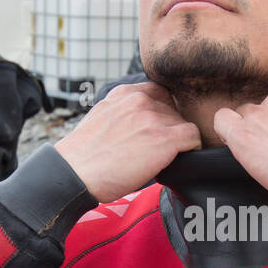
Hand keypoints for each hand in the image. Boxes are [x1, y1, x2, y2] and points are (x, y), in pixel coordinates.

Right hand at [54, 81, 201, 203]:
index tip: (156, 130)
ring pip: (183, 125)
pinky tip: (178, 160)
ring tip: (160, 159)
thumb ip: (123, 112)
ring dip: (177, 142)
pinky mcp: (164, 139)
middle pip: (173, 111)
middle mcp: (140, 100)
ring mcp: (153, 118)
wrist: (74, 173)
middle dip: (168, 130)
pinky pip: (193, 138)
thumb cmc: (84, 156)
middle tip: (155, 151)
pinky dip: (191, 150)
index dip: (162, 114)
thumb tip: (139, 124)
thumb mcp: (101, 118)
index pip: (160, 94)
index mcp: (125, 93)